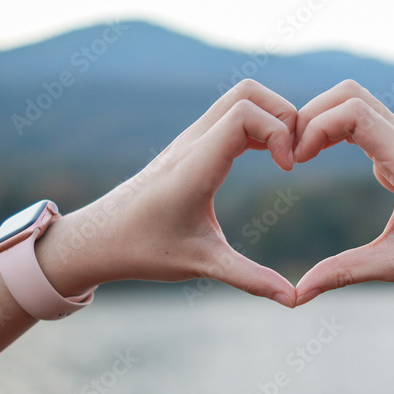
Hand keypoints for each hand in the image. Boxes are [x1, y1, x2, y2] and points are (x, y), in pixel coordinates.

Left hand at [44, 80, 298, 306]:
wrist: (98, 238)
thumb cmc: (144, 250)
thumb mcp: (201, 265)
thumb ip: (249, 278)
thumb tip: (292, 300)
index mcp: (195, 166)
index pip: (246, 114)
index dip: (279, 132)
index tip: (288, 170)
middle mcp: (192, 142)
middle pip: (249, 92)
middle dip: (284, 115)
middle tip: (295, 157)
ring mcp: (190, 138)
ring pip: (240, 97)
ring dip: (272, 117)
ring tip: (286, 158)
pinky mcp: (191, 143)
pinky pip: (232, 113)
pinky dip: (259, 125)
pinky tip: (270, 158)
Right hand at [292, 80, 393, 305]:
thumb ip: (345, 273)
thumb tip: (297, 295)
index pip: (352, 113)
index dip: (314, 128)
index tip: (295, 162)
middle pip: (350, 94)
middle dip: (311, 116)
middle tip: (290, 155)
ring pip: (357, 101)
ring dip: (323, 119)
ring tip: (300, 155)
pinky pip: (366, 120)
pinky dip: (336, 128)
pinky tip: (320, 157)